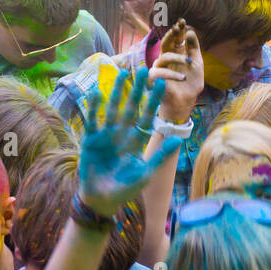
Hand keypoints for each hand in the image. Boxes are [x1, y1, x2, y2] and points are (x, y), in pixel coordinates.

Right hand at [79, 68, 180, 216]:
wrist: (102, 199)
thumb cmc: (126, 188)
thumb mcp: (146, 173)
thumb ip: (160, 156)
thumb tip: (178, 139)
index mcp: (137, 141)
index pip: (147, 116)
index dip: (153, 100)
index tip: (160, 83)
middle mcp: (123, 134)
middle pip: (131, 107)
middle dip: (137, 90)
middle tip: (142, 70)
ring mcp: (107, 135)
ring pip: (113, 109)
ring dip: (117, 92)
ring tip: (121, 74)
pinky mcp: (92, 140)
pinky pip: (93, 120)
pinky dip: (94, 107)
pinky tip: (95, 93)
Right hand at [150, 19, 203, 123]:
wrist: (186, 101)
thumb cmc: (190, 83)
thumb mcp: (196, 64)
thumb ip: (194, 49)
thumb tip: (190, 31)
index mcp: (176, 53)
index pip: (176, 39)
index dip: (178, 30)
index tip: (183, 21)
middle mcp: (165, 58)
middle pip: (165, 42)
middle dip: (172, 34)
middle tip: (178, 27)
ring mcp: (158, 67)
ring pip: (165, 56)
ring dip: (179, 58)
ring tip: (190, 63)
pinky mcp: (154, 78)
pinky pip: (161, 72)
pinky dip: (173, 74)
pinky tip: (183, 77)